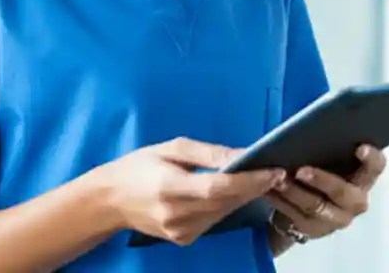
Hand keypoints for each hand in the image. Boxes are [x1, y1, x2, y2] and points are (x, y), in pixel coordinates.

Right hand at [97, 137, 284, 245]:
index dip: (250, 181)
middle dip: (255, 187)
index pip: (219, 188)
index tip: (275, 171)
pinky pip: (214, 220)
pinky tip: (231, 192)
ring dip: (243, 197)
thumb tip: (241, 155)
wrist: (110, 200)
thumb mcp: (170, 148)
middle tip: (278, 172)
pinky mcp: (184, 240)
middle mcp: (177, 215)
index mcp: (171, 188)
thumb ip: (207, 153)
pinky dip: (226, 206)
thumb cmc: (139, 166)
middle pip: (227, 202)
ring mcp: (180, 232)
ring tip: (261, 179)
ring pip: (224, 213)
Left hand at [265, 144, 386, 242]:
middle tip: (301, 170)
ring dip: (294, 192)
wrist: (306, 207)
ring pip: (316, 206)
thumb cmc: (319, 171)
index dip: (371, 158)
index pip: (376, 166)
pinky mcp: (317, 231)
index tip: (359, 147)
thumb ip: (326, 146)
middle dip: (322, 180)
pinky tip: (268, 191)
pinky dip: (281, 202)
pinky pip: (297, 216)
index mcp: (363, 177)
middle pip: (343, 192)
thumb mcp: (326, 158)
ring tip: (277, 179)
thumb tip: (312, 125)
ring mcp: (337, 218)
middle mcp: (356, 200)